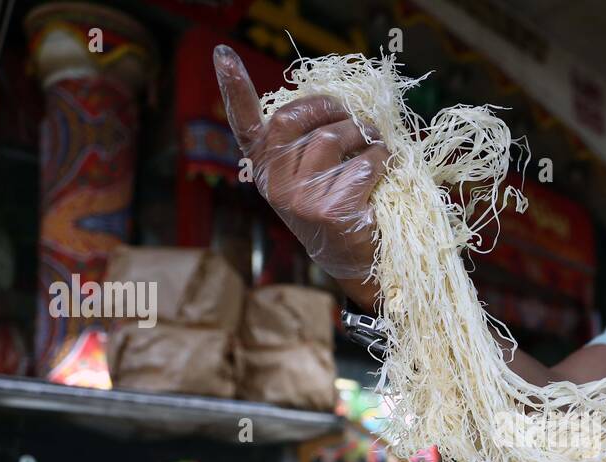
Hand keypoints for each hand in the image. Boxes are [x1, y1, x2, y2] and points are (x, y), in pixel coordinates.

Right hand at [213, 45, 386, 292]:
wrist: (353, 263)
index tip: (223, 54)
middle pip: (294, 118)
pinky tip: (382, 168)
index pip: (243, 123)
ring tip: (373, 142)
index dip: (233, 87)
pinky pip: (363, 164)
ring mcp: (299, 198)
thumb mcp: (308, 175)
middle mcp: (273, 182)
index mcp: (263, 168)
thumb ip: (305, 142)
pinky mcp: (330, 211)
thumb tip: (334, 101)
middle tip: (354, 115)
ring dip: (363, 133)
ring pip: (333, 138)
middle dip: (331, 106)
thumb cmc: (335, 206)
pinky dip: (380, 159)